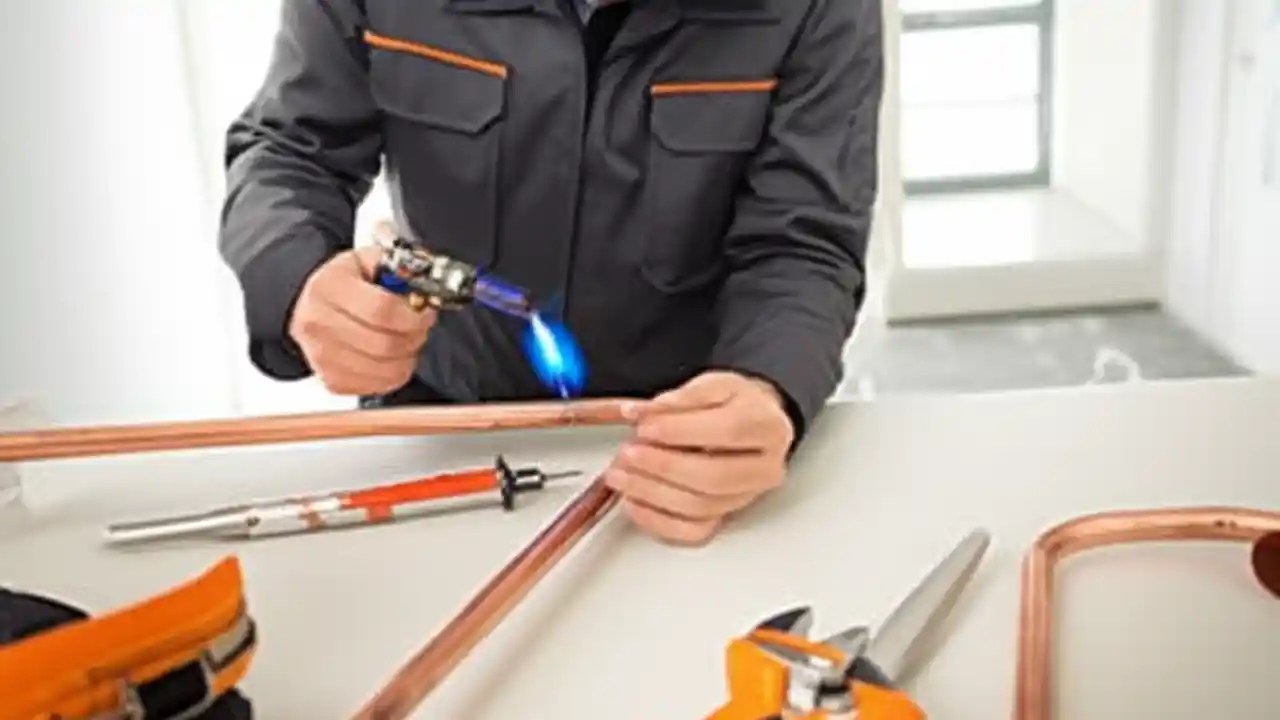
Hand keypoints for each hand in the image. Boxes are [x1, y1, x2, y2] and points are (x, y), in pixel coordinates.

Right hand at [288, 245, 436, 394]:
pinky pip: (378, 386)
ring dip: (408, 357)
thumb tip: (429, 288)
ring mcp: (322, 356)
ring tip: (407, 341)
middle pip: (385, 344)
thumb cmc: (344, 282)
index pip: (381, 310)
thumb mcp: (369, 259)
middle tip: (420, 327)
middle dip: (415, 337)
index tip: (425, 313)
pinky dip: (395, 373)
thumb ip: (400, 268)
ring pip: (385, 370)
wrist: (310, 304)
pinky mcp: (331, 380)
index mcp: (329, 287)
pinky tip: (393, 357)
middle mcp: (318, 323)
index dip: (413, 316)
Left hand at [604, 371, 794, 545]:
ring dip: (652, 493)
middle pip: (713, 477)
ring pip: (700, 506)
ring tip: (621, 475)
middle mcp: (765, 468)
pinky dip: (658, 521)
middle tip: (628, 453)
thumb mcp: (714, 384)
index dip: (681, 431)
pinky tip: (633, 502)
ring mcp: (746, 498)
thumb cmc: (734, 405)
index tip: (645, 426)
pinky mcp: (726, 518)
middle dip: (663, 467)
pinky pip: (693, 531)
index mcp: (767, 427)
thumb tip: (642, 413)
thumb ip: (681, 397)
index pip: (727, 431)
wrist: (753, 424)